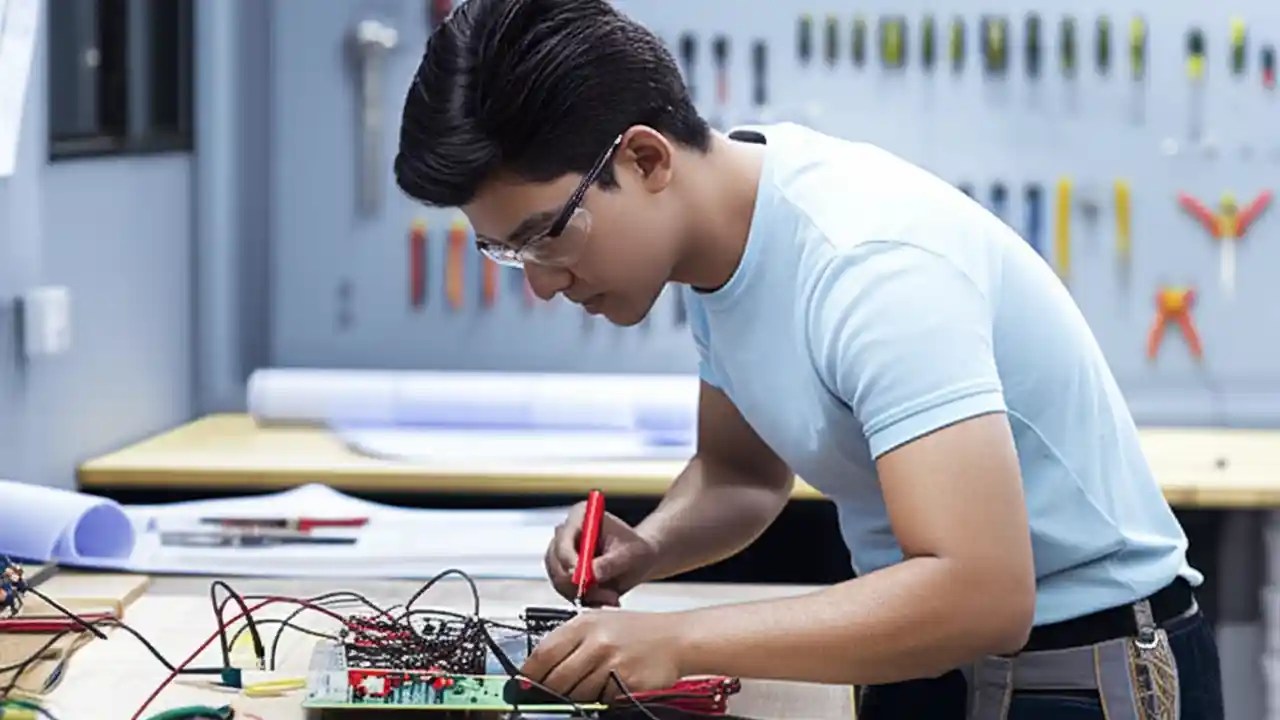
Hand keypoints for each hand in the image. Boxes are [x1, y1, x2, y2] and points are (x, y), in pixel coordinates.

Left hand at [520, 610, 684, 702]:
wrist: (675, 639)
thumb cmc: (636, 631)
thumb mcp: (600, 623)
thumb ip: (570, 642)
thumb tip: (536, 670)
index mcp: (584, 624)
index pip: (544, 653)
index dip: (529, 674)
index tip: (522, 686)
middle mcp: (596, 642)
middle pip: (556, 679)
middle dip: (549, 691)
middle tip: (548, 696)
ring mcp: (611, 664)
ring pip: (576, 694)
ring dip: (576, 696)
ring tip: (589, 684)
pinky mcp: (625, 684)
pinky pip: (599, 701)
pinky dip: (598, 700)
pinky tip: (607, 687)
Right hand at [545, 503, 657, 606]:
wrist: (639, 561)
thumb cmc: (635, 550)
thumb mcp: (629, 554)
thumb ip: (609, 563)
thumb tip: (591, 574)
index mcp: (580, 516)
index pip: (563, 539)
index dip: (568, 559)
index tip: (581, 578)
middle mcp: (567, 534)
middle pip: (555, 561)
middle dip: (576, 582)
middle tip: (603, 595)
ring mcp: (563, 555)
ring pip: (559, 580)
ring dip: (585, 594)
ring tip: (611, 597)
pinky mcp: (565, 574)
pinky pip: (567, 592)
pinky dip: (586, 600)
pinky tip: (606, 598)